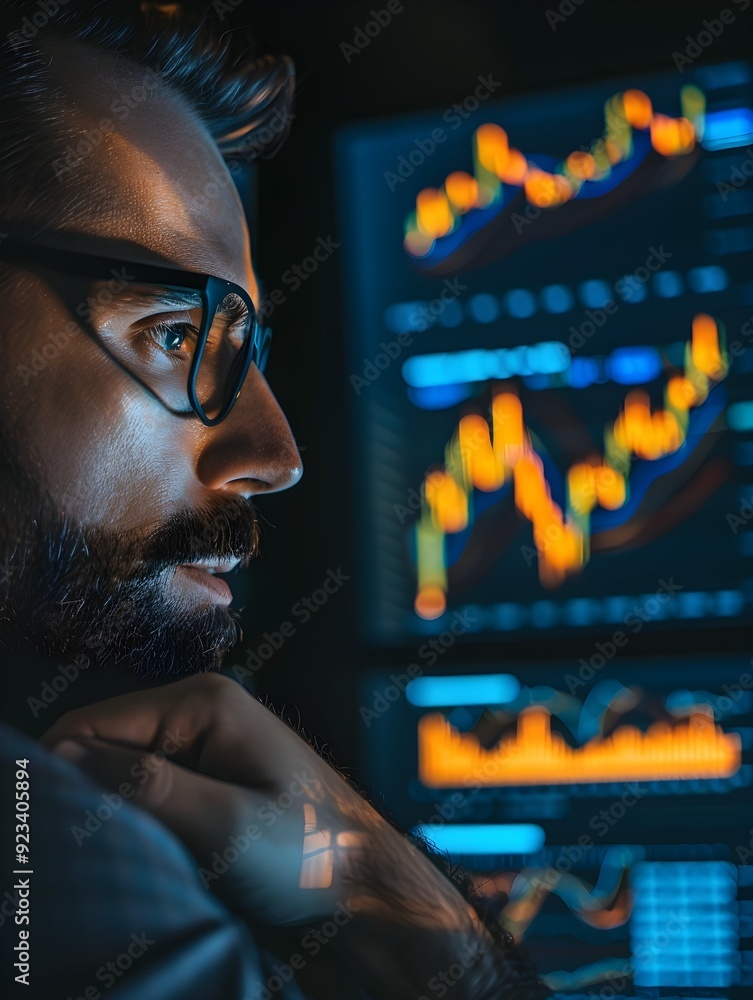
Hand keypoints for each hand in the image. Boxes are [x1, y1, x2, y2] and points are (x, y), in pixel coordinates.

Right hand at [42, 673, 374, 926]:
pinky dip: (141, 816)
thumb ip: (147, 788)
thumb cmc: (308, 852)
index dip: (63, 774)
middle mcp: (199, 705)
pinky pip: (150, 785)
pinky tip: (155, 848)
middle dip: (92, 794)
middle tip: (109, 851)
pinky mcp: (208, 767)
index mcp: (203, 702)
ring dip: (117, 810)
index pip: (91, 724)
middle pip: (104, 744)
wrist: (365, 879)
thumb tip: (65, 752)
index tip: (62, 831)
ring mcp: (205, 736)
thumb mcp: (225, 828)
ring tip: (136, 854)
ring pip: (123, 768)